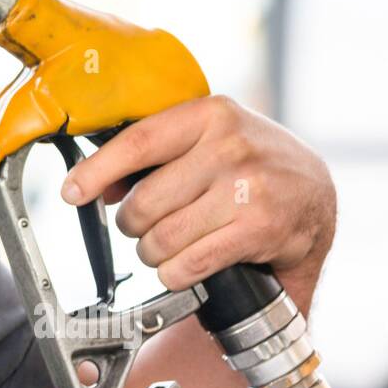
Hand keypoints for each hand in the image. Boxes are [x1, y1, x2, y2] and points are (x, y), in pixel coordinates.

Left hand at [59, 95, 335, 291]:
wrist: (316, 195)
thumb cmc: (248, 165)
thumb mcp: (205, 142)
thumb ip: (153, 157)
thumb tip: (95, 186)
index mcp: (210, 114)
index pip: (138, 141)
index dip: (96, 170)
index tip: (71, 192)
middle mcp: (231, 146)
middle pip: (145, 200)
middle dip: (132, 224)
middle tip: (142, 226)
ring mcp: (250, 189)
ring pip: (163, 236)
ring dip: (153, 252)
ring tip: (167, 245)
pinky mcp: (261, 230)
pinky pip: (189, 263)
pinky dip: (175, 272)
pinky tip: (181, 266)